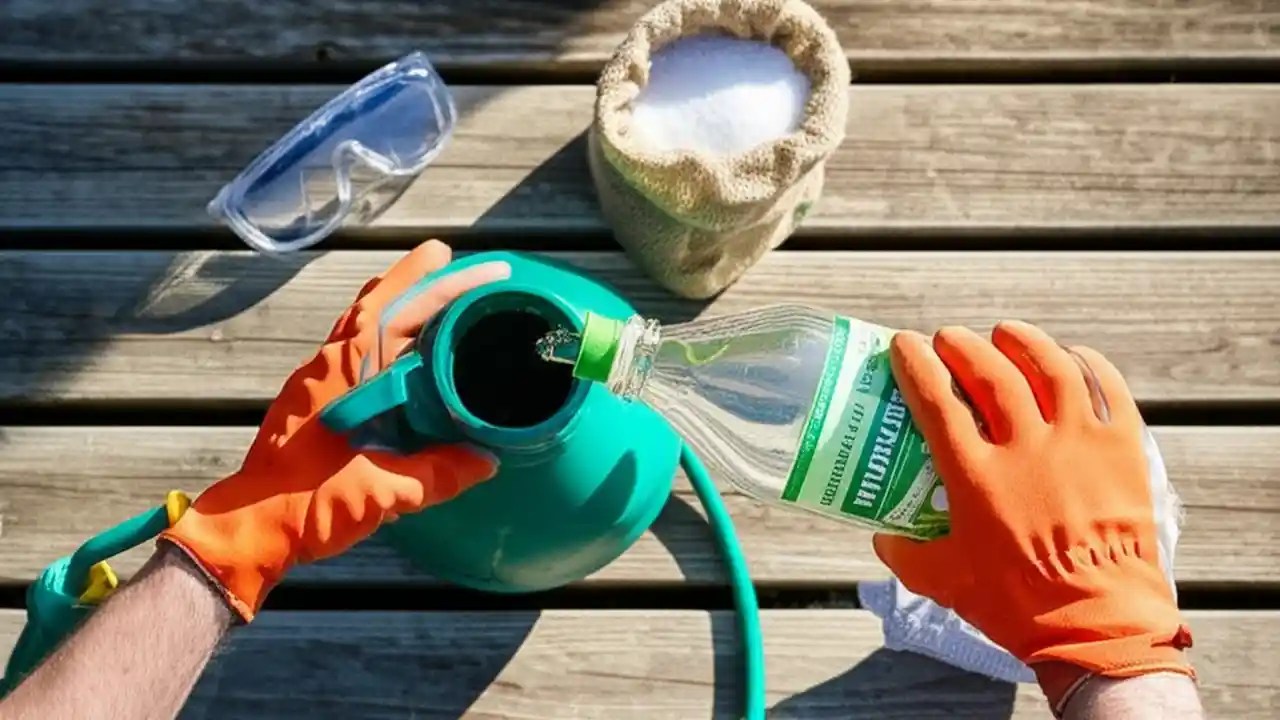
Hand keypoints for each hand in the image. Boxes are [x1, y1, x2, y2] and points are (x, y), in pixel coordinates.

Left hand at [161, 241, 510, 620]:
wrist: (249, 528)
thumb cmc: (305, 504)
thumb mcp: (380, 492)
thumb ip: (437, 473)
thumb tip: (488, 460)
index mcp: (345, 373)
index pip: (398, 311)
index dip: (440, 286)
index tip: (475, 265)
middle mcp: (330, 366)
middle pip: (379, 304)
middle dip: (419, 280)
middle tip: (456, 262)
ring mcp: (320, 382)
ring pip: (364, 324)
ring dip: (399, 302)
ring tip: (436, 292)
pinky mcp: (318, 402)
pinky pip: (356, 351)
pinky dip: (384, 334)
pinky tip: (406, 350)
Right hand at [874, 321, 1193, 703]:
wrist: (1098, 624)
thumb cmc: (1017, 605)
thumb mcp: (945, 581)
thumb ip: (906, 554)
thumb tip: (883, 535)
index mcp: (975, 475)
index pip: (936, 399)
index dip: (915, 364)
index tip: (904, 345)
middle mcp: (1025, 447)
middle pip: (989, 372)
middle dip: (961, 345)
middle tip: (948, 339)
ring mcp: (1077, 442)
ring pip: (1048, 367)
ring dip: (1021, 342)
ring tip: (1004, 333)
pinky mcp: (1121, 448)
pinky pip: (1105, 387)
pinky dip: (1086, 362)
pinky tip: (1070, 354)